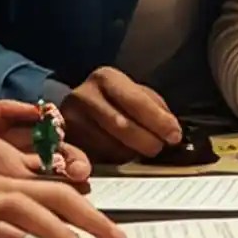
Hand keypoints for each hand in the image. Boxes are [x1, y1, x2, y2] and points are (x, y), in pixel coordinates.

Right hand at [61, 67, 181, 162]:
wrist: (78, 107)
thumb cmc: (115, 100)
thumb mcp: (135, 93)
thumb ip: (155, 108)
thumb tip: (172, 130)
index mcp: (106, 78)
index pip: (136, 101)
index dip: (158, 121)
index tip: (174, 136)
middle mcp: (83, 96)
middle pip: (120, 125)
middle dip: (146, 140)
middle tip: (160, 148)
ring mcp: (69, 120)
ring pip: (108, 144)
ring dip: (131, 152)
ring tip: (142, 150)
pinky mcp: (63, 142)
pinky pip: (94, 157)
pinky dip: (114, 160)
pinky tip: (123, 156)